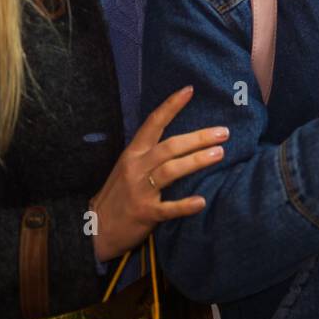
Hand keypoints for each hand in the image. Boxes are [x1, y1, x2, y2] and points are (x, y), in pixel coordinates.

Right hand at [89, 87, 226, 262]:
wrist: (95, 228)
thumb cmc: (119, 195)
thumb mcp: (128, 167)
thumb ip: (149, 155)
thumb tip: (181, 142)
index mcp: (133, 153)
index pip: (153, 123)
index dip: (171, 106)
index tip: (189, 90)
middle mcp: (136, 167)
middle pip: (170, 146)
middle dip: (198, 138)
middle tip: (224, 132)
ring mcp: (139, 190)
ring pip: (170, 170)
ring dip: (196, 161)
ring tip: (219, 154)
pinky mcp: (144, 213)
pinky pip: (167, 208)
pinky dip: (184, 205)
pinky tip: (201, 202)